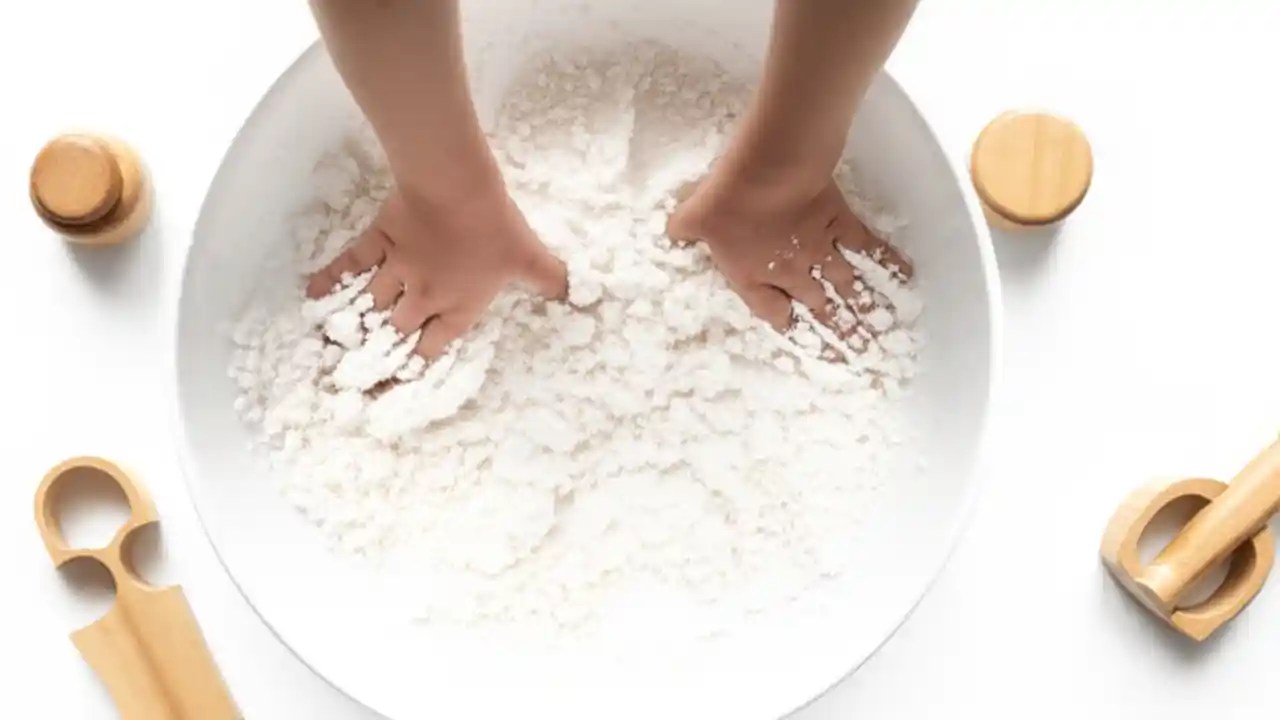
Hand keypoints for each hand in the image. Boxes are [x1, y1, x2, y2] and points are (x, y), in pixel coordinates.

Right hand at [307, 185, 566, 356]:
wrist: (456, 189)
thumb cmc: (495, 228)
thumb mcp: (531, 257)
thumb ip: (552, 280)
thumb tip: (578, 296)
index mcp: (458, 307)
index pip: (434, 348)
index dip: (418, 367)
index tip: (398, 387)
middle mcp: (423, 297)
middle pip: (397, 332)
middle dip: (382, 352)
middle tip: (360, 374)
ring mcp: (397, 269)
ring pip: (371, 304)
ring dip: (355, 324)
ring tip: (335, 346)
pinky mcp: (378, 240)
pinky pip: (349, 264)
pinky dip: (330, 279)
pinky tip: (311, 296)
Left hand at [667, 174, 910, 335]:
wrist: (766, 172)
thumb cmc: (726, 199)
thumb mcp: (690, 217)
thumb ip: (683, 229)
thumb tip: (672, 233)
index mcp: (753, 277)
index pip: (772, 311)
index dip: (786, 323)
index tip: (799, 333)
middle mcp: (790, 273)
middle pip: (817, 310)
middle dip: (836, 336)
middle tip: (858, 357)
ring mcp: (819, 251)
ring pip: (847, 290)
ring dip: (865, 315)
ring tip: (882, 338)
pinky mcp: (842, 224)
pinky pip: (869, 249)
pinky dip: (889, 264)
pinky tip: (907, 278)